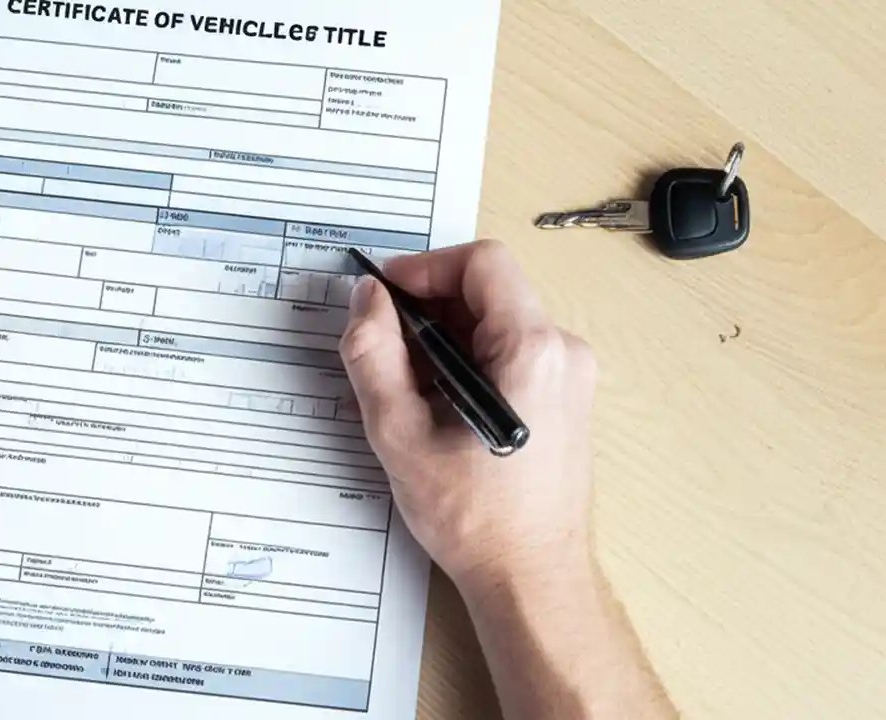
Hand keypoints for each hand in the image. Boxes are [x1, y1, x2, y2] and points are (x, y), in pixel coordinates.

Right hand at [340, 240, 597, 584]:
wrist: (531, 578)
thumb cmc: (478, 521)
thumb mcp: (401, 436)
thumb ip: (374, 357)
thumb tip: (366, 302)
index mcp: (533, 351)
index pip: (482, 262)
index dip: (425, 267)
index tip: (385, 294)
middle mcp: (563, 353)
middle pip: (489, 290)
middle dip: (428, 308)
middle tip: (384, 347)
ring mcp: (569, 376)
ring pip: (497, 322)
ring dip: (444, 339)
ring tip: (406, 388)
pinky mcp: (564, 397)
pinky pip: (510, 352)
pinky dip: (466, 361)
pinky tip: (435, 406)